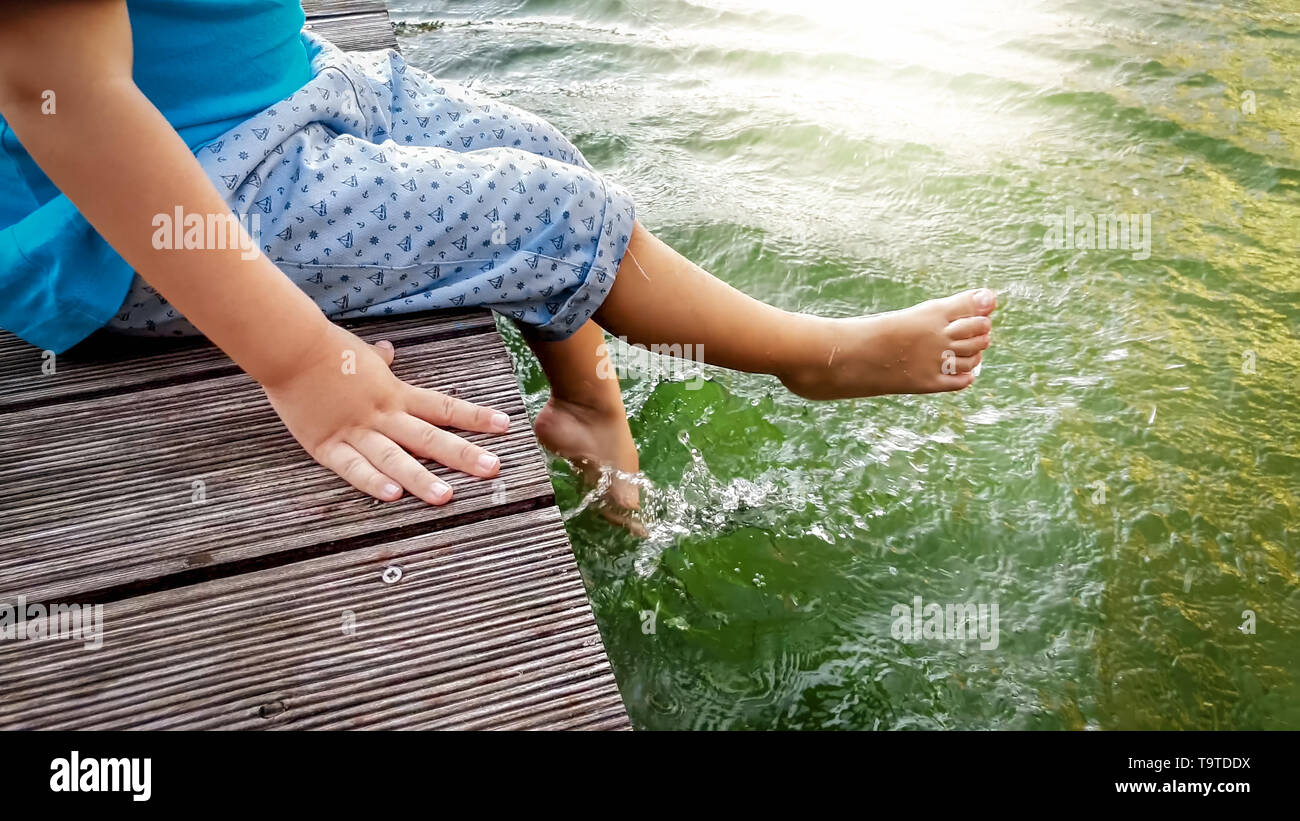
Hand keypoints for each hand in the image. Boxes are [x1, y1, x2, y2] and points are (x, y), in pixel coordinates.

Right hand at [260, 323, 509, 504]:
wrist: (290, 347)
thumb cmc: (325, 350)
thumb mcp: (360, 354)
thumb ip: (378, 360)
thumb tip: (388, 351)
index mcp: (394, 393)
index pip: (444, 407)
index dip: (475, 418)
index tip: (505, 426)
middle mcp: (382, 414)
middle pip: (429, 437)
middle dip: (463, 455)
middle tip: (493, 470)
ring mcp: (355, 431)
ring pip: (395, 458)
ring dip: (422, 478)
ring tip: (446, 496)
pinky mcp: (326, 445)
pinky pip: (352, 467)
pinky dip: (372, 482)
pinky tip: (393, 496)